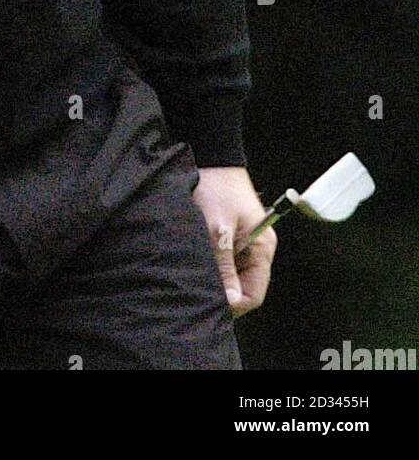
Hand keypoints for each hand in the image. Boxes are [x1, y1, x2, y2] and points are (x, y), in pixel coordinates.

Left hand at [192, 165, 276, 317]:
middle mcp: (259, 247)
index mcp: (263, 247)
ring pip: (235, 274)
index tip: (211, 304)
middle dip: (225, 291)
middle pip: (245, 286)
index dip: (234, 304)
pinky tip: (200, 257)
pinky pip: (228, 260)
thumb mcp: (217, 230)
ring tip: (198, 269)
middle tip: (200, 287)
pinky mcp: (235, 235)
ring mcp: (248, 241)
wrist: (213, 158)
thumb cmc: (217, 188)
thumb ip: (224, 266)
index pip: (255, 294)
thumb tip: (231, 301)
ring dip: (219, 276)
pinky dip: (215, 262)